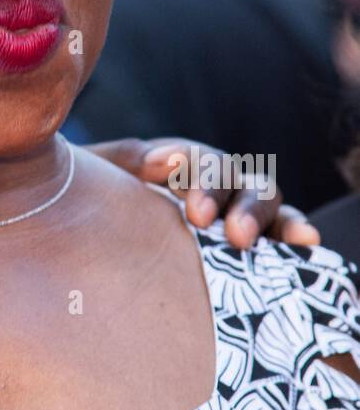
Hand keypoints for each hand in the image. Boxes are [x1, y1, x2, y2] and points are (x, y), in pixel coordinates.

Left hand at [86, 137, 320, 249]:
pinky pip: (283, 239)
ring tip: (261, 238)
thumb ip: (128, 160)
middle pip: (238, 181)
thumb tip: (163, 162)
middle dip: (232, 200)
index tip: (180, 192)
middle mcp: (218, 186)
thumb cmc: (105, 204)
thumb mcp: (107, 177)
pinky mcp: (258, 249)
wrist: (101, 240)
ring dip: (269, 217)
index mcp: (182, 165)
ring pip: (267, 203)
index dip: (195, 173)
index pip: (197, 161)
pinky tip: (307, 242)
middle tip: (213, 225)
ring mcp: (241, 215)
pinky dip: (296, 235)